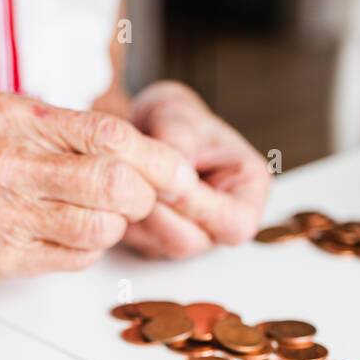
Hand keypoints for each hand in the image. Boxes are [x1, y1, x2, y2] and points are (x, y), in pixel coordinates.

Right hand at [0, 92, 194, 280]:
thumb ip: (58, 133)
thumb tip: (138, 155)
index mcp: (12, 117)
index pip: (109, 134)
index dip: (156, 159)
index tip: (177, 174)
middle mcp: (6, 160)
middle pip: (113, 181)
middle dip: (142, 197)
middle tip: (140, 202)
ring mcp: (1, 212)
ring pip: (99, 226)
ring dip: (114, 229)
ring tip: (96, 221)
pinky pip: (73, 257)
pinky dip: (85, 251)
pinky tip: (65, 240)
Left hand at [121, 82, 269, 258]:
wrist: (147, 127)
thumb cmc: (175, 119)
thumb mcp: (178, 112)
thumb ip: (179, 136)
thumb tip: (174, 165)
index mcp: (247, 192)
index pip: (235, 222)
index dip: (199, 207)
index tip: (168, 183)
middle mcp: (217, 224)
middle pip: (192, 242)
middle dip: (160, 214)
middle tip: (137, 182)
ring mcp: (184, 236)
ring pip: (157, 247)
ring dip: (136, 217)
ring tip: (122, 181)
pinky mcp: (151, 242)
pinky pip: (134, 243)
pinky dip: (120, 219)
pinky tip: (113, 194)